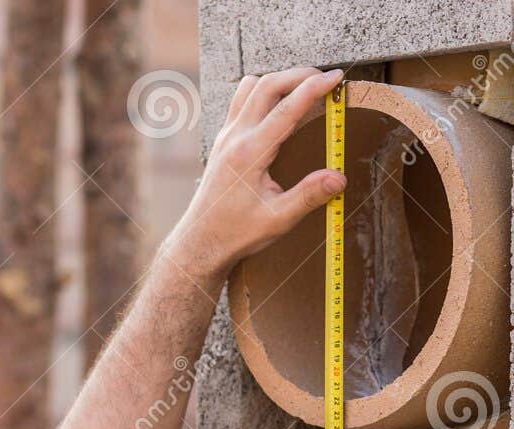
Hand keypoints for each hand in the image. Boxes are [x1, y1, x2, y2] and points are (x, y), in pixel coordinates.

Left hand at [164, 67, 346, 283]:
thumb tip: (339, 178)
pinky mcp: (223, 141)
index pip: (286, 108)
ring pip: (250, 88)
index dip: (314, 88)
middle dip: (299, 75)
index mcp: (249, 154)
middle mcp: (234, 139)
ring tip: (305, 88)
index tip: (337, 77)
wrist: (200, 242)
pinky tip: (281, 105)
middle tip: (326, 79)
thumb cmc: (236, 233)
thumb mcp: (277, 220)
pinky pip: (241, 102)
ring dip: (279, 81)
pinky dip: (264, 93)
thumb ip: (308, 196)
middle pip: (266, 85)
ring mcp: (225, 137)